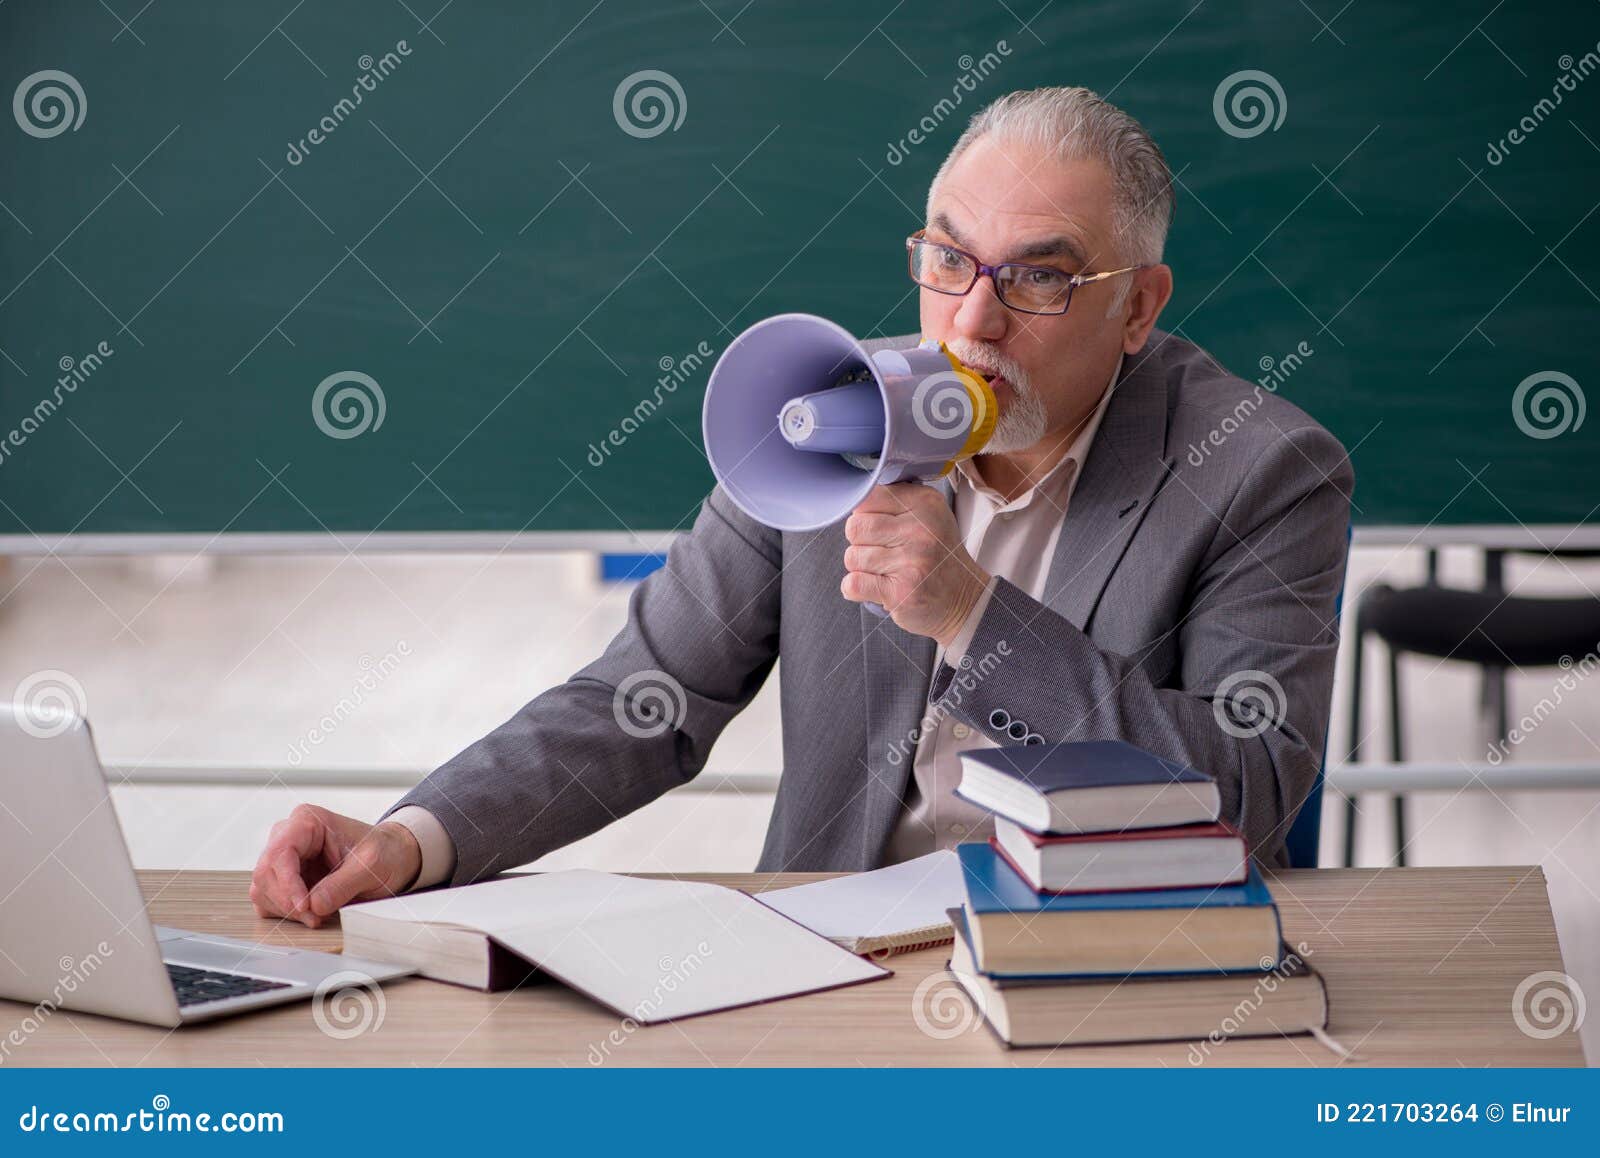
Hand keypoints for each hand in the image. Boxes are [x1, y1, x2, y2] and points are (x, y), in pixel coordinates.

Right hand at [250, 804, 421, 927]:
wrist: (392, 857)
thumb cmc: (384, 852)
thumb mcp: (372, 866)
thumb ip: (343, 884)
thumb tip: (314, 905)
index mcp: (308, 820)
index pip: (280, 852)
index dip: (287, 883)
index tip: (304, 906)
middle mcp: (289, 835)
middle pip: (266, 873)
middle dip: (288, 901)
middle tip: (315, 918)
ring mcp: (284, 858)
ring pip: (263, 888)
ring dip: (286, 910)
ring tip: (318, 917)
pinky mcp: (285, 878)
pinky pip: (269, 899)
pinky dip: (285, 913)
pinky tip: (311, 914)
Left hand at [842, 483, 990, 645]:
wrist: (962, 599)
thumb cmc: (936, 556)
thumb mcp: (928, 515)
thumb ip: (893, 501)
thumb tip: (854, 501)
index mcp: (924, 503)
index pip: (866, 498)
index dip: (865, 516)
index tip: (882, 529)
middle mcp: (920, 529)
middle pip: (855, 527)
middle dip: (860, 543)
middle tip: (883, 553)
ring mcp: (911, 561)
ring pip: (852, 557)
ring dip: (861, 568)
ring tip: (886, 571)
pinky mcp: (901, 591)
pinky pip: (853, 584)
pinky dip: (856, 589)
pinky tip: (877, 587)